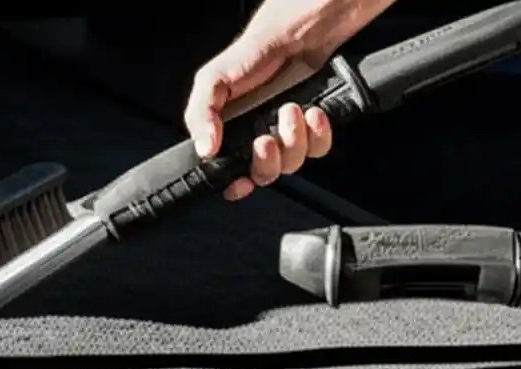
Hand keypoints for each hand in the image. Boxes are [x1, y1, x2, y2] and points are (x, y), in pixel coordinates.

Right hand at [184, 0, 394, 199]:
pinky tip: (313, 113)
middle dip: (267, 161)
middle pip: (264, 174)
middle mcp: (260, 136)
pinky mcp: (316, 128)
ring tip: (290, 110)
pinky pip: (320, 148)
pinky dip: (319, 134)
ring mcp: (289, 134)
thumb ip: (200, 114)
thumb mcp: (214, 79)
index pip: (231, 172)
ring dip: (293, 140)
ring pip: (293, 163)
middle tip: (265, 138)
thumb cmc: (254, 53)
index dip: (236, 184)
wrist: (298, 33)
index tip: (240, 183)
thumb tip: (204, 150)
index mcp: (232, 132)